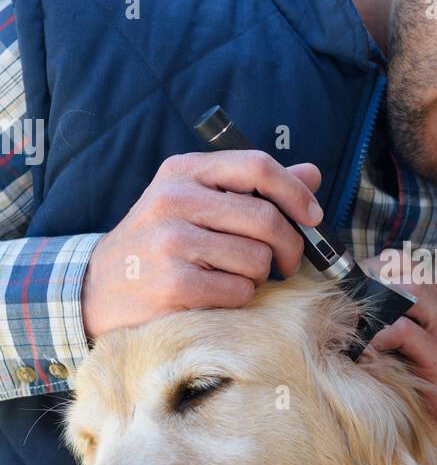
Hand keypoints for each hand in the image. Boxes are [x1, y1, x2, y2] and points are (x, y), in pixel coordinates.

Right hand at [82, 150, 322, 339]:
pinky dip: (239, 298)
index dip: (296, 192)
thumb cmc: (158, 243)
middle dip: (290, 246)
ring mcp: (172, 243)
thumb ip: (252, 187)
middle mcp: (175, 200)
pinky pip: (240, 291)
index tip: (312, 216)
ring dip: (258, 275)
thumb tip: (312, 173)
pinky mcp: (175, 284)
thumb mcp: (195, 202)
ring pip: (257, 259)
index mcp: (183, 172)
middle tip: (287, 262)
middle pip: (266, 218)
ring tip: (234, 275)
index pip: (257, 166)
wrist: (97, 289)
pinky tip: (216, 295)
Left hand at [359, 259, 436, 459]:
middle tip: (343, 302)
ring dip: (373, 305)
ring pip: (410, 291)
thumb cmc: (419, 388)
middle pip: (406, 271)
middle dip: (368, 282)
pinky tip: (364, 350)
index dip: (371, 268)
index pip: (404, 264)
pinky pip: (405, 330)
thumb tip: (339, 305)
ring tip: (352, 323)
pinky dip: (378, 335)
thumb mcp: (398, 347)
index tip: (344, 286)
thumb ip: (381, 322)